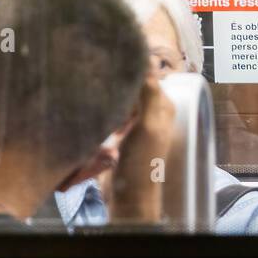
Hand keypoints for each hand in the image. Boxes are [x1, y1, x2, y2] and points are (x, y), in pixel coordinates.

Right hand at [105, 73, 174, 223]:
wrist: (128, 198)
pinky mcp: (118, 134)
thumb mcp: (149, 126)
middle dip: (116, 83)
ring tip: (97, 98)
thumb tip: (146, 59)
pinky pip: (109, 113)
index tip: (110, 60)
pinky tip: (94, 113)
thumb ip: (149, 93)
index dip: (130, 67)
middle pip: (131, 84)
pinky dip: (102, 112)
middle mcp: (151, 111)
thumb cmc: (142, 163)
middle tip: (100, 80)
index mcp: (163, 105)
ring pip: (118, 97)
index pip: (147, 74)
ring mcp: (134, 123)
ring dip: (107, 98)